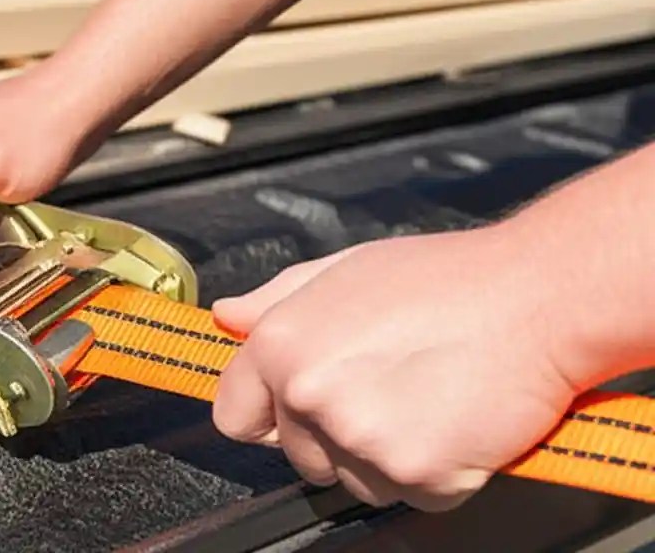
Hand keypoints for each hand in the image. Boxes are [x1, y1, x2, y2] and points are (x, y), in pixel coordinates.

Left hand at [210, 226, 578, 511]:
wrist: (537, 298)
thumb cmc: (447, 280)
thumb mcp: (344, 270)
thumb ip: (275, 300)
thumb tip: (228, 318)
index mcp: (282, 344)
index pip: (233, 414)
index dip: (267, 413)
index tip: (296, 408)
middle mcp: (310, 394)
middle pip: (297, 454)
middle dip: (333, 434)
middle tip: (386, 388)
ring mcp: (361, 438)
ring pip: (350, 480)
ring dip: (381, 455)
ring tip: (423, 398)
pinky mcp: (415, 473)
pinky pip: (407, 494)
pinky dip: (432, 471)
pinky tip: (450, 421)